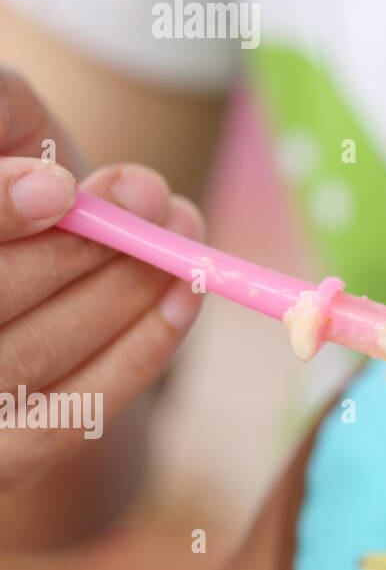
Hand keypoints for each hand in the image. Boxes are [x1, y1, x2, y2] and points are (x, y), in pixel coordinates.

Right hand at [0, 68, 205, 489]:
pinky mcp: (3, 458)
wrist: (42, 271)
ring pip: (33, 356)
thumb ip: (2, 112)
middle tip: (154, 200)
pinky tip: (183, 298)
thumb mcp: (5, 131)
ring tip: (184, 240)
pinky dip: (139, 354)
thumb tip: (57, 158)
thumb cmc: (18, 193)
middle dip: (81, 248)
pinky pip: (72, 418)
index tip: (60, 187)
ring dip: (124, 292)